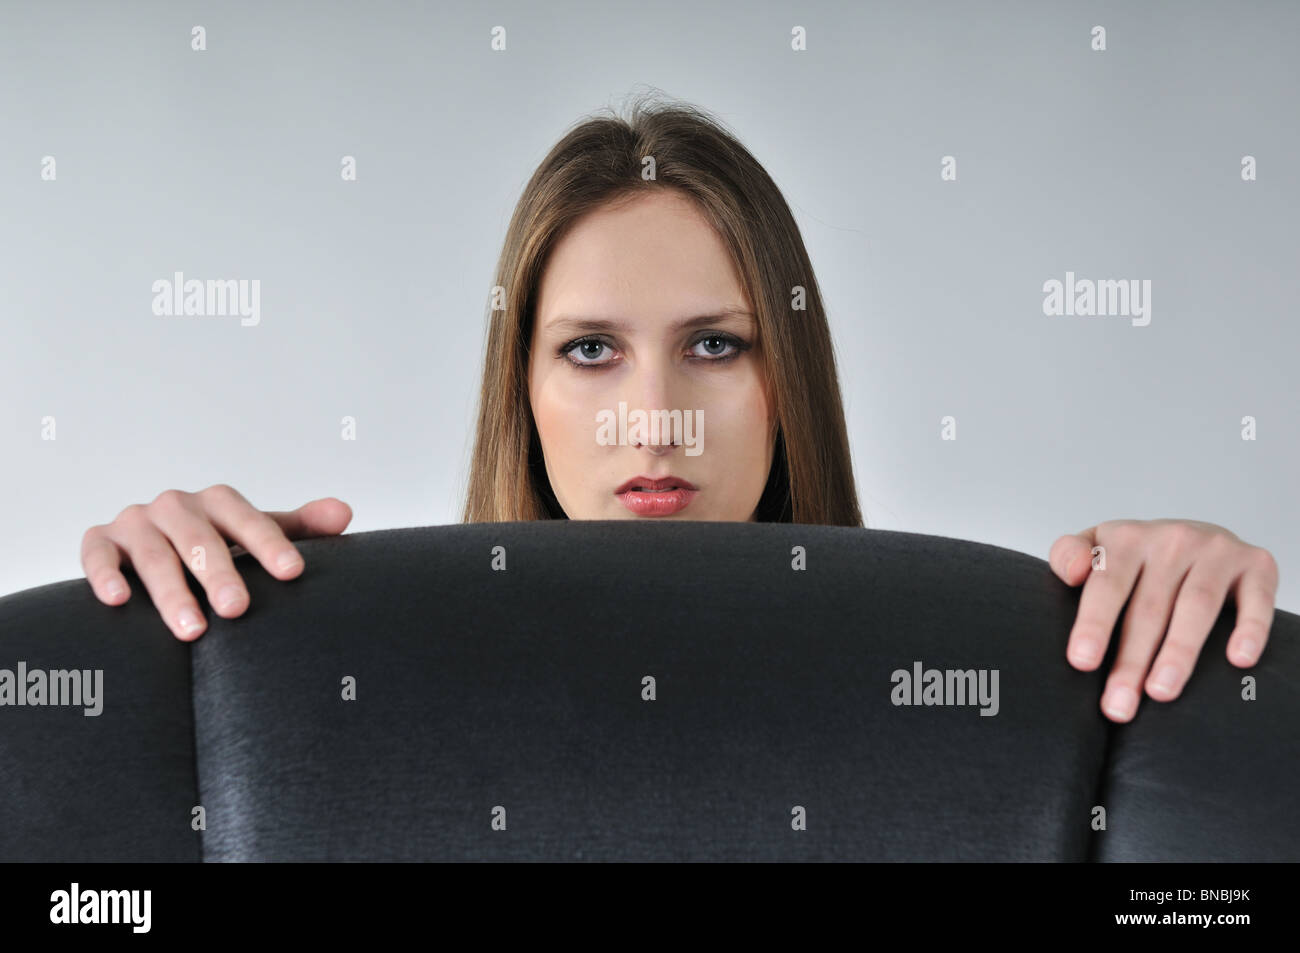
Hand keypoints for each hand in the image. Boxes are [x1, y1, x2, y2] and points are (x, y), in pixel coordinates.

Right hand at [81, 484, 352, 640]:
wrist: (153, 544)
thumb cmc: (218, 544)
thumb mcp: (257, 534)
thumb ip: (300, 527)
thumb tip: (345, 514)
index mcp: (219, 503)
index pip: (250, 520)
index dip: (271, 545)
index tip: (294, 573)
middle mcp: (176, 506)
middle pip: (200, 540)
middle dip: (220, 574)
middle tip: (238, 610)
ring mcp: (136, 522)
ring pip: (153, 555)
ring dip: (172, 592)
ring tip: (193, 631)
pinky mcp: (101, 540)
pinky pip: (97, 554)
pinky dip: (104, 575)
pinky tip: (120, 601)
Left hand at [1049, 519, 1278, 722]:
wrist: (1199, 536)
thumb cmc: (1138, 558)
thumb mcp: (1096, 547)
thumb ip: (1068, 556)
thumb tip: (1072, 573)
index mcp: (1127, 539)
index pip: (1107, 584)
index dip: (1094, 624)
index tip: (1082, 662)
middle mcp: (1172, 539)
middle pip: (1149, 607)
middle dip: (1131, 660)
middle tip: (1119, 705)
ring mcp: (1216, 550)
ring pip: (1196, 606)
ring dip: (1179, 652)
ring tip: (1161, 692)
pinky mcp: (1256, 563)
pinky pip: (1257, 599)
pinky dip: (1250, 629)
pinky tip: (1238, 660)